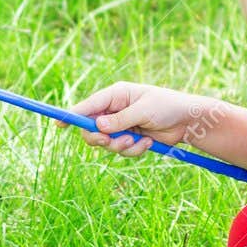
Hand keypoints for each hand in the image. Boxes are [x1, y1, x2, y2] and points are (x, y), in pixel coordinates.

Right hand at [54, 82, 202, 157]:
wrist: (187, 121)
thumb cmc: (167, 106)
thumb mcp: (144, 111)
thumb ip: (120, 120)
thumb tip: (98, 127)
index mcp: (115, 95)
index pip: (87, 105)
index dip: (72, 115)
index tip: (59, 124)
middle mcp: (114, 110)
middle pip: (91, 129)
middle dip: (100, 138)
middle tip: (110, 141)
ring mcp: (121, 126)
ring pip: (107, 143)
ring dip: (121, 146)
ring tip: (139, 140)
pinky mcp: (130, 139)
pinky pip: (122, 151)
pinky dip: (134, 150)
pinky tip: (148, 142)